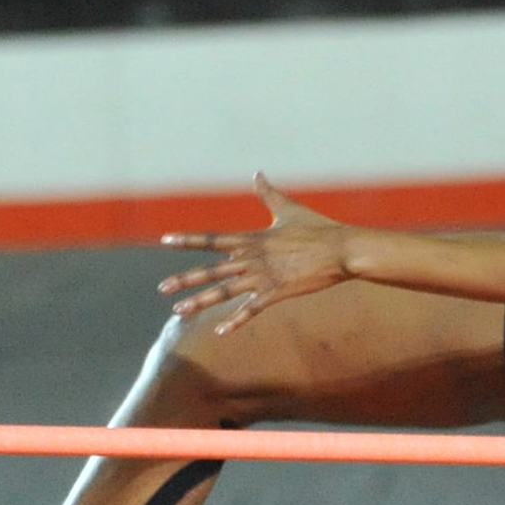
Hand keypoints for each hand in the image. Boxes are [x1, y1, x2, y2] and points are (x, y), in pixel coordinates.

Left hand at [158, 173, 350, 334]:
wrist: (342, 249)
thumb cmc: (318, 228)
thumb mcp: (289, 209)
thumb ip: (268, 194)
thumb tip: (257, 173)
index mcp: (252, 239)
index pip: (213, 239)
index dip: (189, 241)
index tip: (166, 241)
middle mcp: (252, 258)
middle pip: (211, 270)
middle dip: (185, 279)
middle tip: (162, 288)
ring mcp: (263, 277)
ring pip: (224, 291)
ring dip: (200, 302)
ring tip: (179, 311)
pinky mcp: (278, 292)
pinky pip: (251, 309)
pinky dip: (236, 320)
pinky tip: (221, 330)